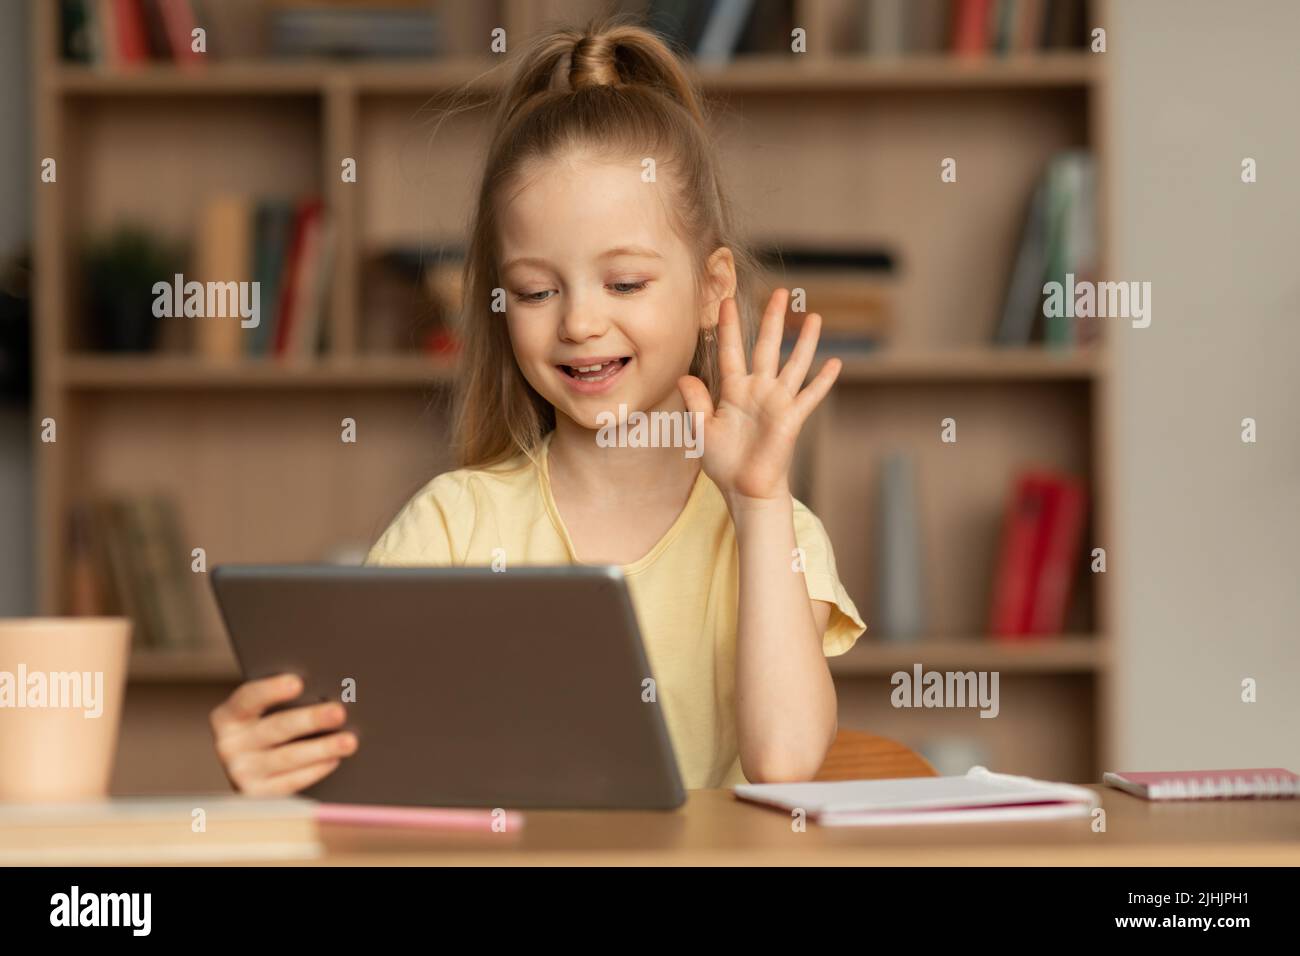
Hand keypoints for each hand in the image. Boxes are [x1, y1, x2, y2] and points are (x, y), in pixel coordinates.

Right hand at [209, 673, 357, 795]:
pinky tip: (334, 759)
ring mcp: (240, 772)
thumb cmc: (270, 724)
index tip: (297, 682)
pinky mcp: (256, 795)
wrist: (252, 765)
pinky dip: (315, 770)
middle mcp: (228, 745)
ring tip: (349, 741)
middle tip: (339, 712)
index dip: (272, 690)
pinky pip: (290, 782)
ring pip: (288, 757)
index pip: (248, 698)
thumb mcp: (265, 711)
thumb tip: (326, 690)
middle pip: (276, 728)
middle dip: (310, 720)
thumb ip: (287, 700)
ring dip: (322, 748)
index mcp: (228, 716)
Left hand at [677, 289, 840, 508]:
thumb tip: (683, 376)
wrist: (744, 489)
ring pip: (793, 364)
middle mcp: (758, 390)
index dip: (729, 327)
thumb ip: (695, 402)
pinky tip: (835, 362)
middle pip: (766, 347)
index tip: (726, 302)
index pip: (730, 351)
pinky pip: (810, 395)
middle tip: (780, 293)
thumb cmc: (723, 462)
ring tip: (814, 317)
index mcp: (733, 391)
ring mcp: (777, 402)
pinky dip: (823, 380)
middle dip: (772, 320)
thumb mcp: (702, 430)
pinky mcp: (792, 418)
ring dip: (804, 342)